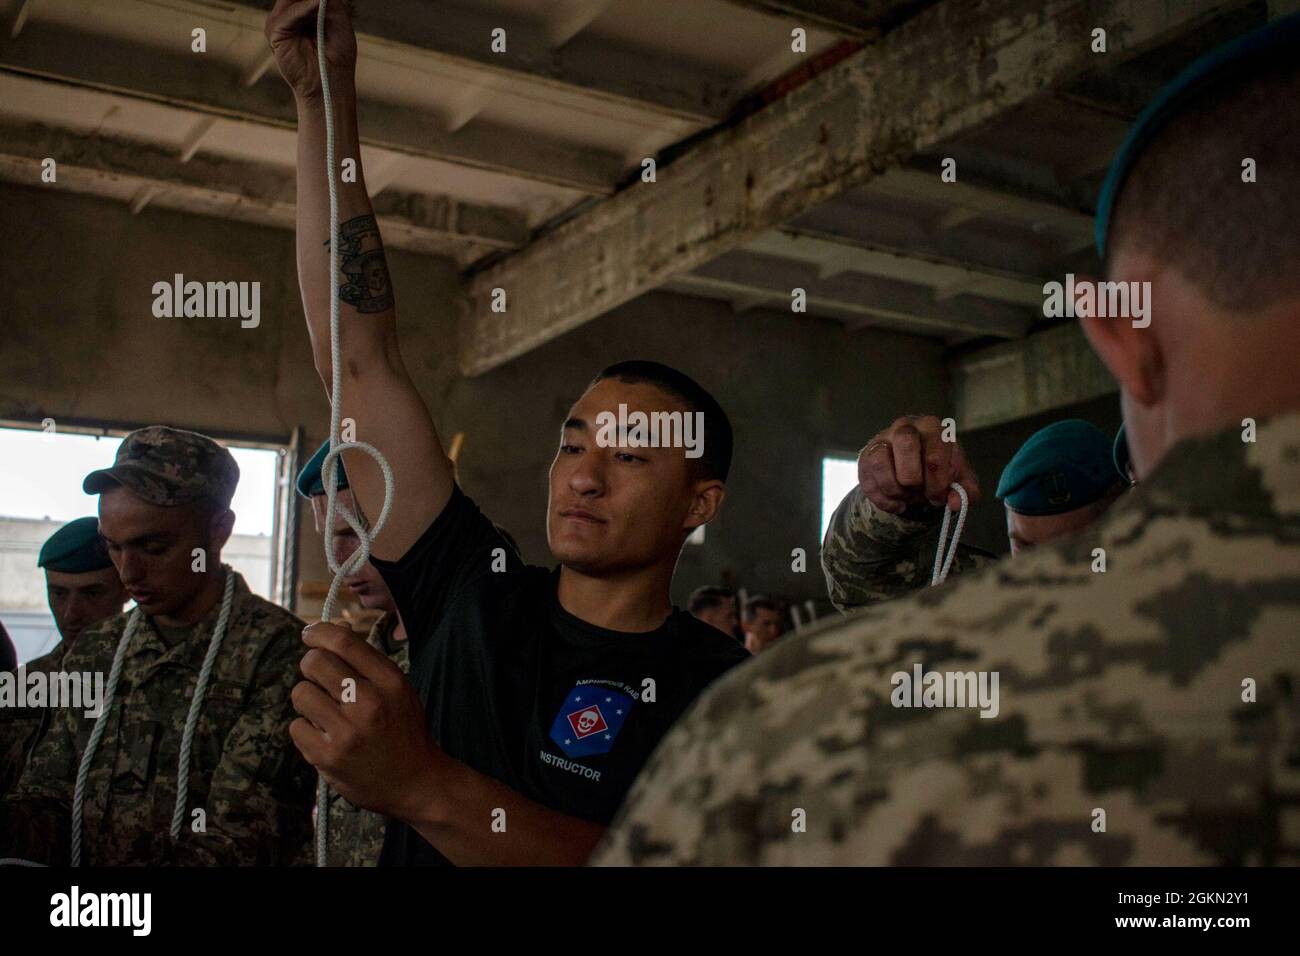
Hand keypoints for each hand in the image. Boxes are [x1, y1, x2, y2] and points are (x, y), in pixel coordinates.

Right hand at [265, 0, 357, 102]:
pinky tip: (317, 6)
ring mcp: (281, 23)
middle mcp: (289, 15)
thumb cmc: (338, 57)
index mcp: (303, 11)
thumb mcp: (340, 22)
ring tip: (324, 3)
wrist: (330, 83)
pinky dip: (304, 8)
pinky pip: (289, 14)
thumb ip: (330, 2)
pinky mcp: (276, 33)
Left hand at [290, 622, 439, 818]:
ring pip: (300, 693)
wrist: (416, 783)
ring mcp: (347, 731)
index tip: (309, 634)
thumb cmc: (404, 730)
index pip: (343, 642)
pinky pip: (296, 726)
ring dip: (308, 699)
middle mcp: (369, 703)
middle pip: (314, 662)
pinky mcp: (327, 757)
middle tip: (319, 678)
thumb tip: (332, 631)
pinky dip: (306, 730)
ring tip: (326, 712)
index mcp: (390, 681)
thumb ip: (368, 663)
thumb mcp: (398, 689)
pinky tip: (325, 736)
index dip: (319, 632)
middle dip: (311, 666)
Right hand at [858, 414, 981, 513]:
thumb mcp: (958, 479)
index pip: (934, 454)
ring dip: (898, 491)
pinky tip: (898, 503)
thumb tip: (956, 504)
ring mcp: (882, 440)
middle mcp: (905, 426)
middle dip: (916, 482)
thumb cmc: (939, 469)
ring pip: (880, 463)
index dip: (938, 483)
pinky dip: (885, 501)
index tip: (941, 496)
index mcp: (933, 426)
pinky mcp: (866, 457)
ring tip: (910, 496)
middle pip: (905, 445)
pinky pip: (869, 483)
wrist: (914, 470)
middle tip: (925, 495)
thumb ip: (965, 491)